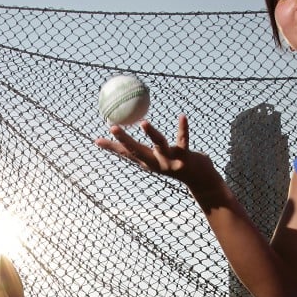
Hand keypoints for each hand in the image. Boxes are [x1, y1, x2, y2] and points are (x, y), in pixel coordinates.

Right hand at [93, 115, 214, 186]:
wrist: (200, 180)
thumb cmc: (175, 164)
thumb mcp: (156, 159)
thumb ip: (142, 150)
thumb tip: (133, 138)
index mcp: (147, 161)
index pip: (126, 153)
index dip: (111, 147)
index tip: (96, 140)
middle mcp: (156, 162)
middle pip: (137, 150)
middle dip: (124, 139)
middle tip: (112, 127)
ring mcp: (170, 160)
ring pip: (159, 144)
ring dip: (151, 134)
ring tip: (143, 122)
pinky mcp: (185, 156)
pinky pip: (183, 140)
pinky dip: (183, 129)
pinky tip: (182, 116)